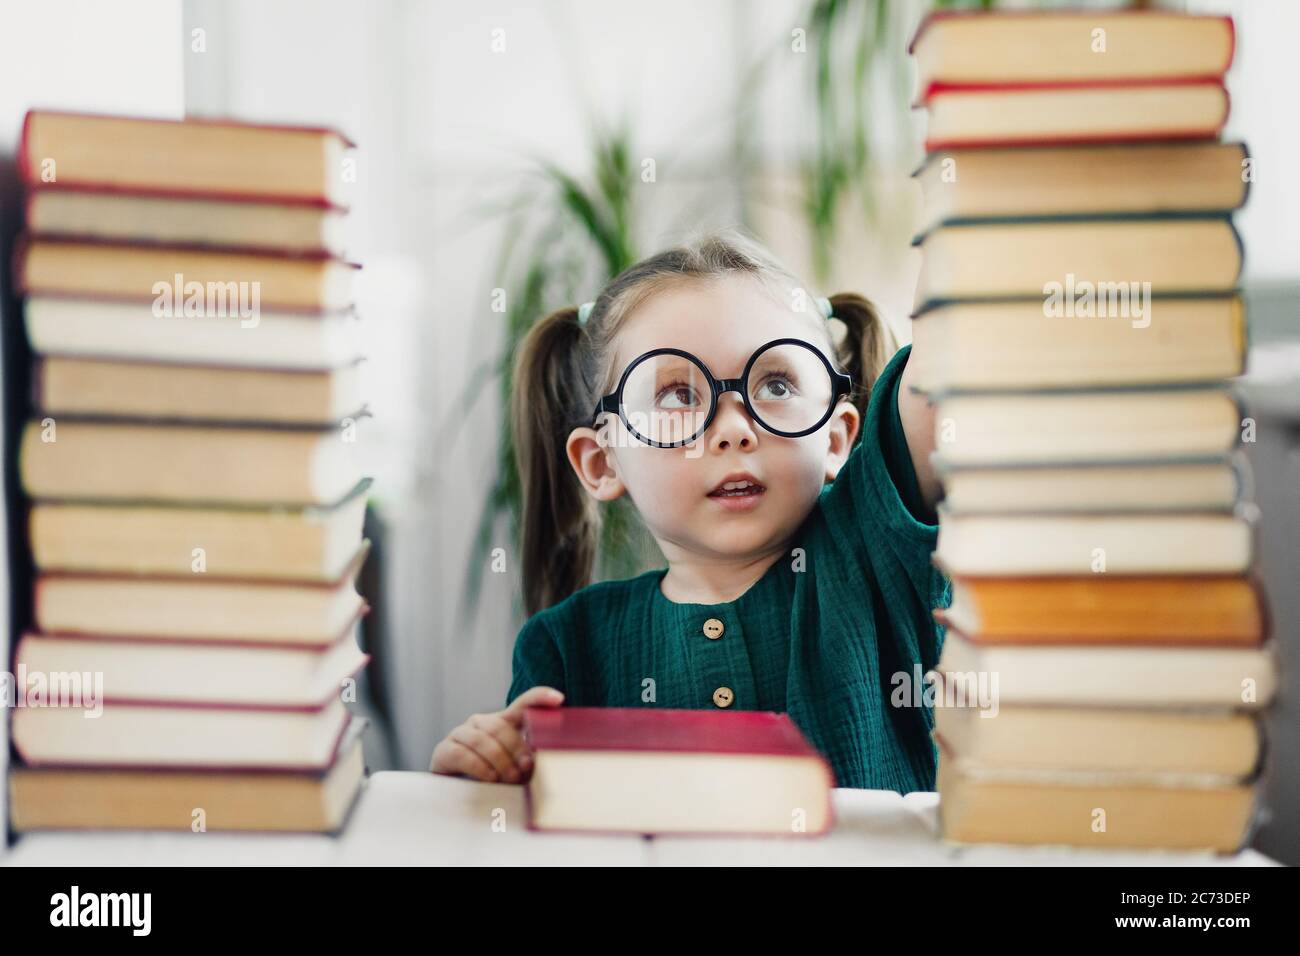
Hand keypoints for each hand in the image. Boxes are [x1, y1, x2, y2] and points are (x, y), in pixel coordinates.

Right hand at [428, 686, 564, 782]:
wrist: (455, 796)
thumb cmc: (492, 780)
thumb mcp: (514, 769)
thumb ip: (527, 761)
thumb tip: (543, 762)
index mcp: (502, 723)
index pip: (522, 705)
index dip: (540, 697)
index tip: (558, 698)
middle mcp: (480, 723)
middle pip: (500, 726)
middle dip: (516, 747)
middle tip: (526, 767)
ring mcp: (460, 734)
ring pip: (481, 739)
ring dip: (499, 761)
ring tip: (509, 779)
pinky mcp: (444, 750)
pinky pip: (461, 754)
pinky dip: (479, 767)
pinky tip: (489, 778)